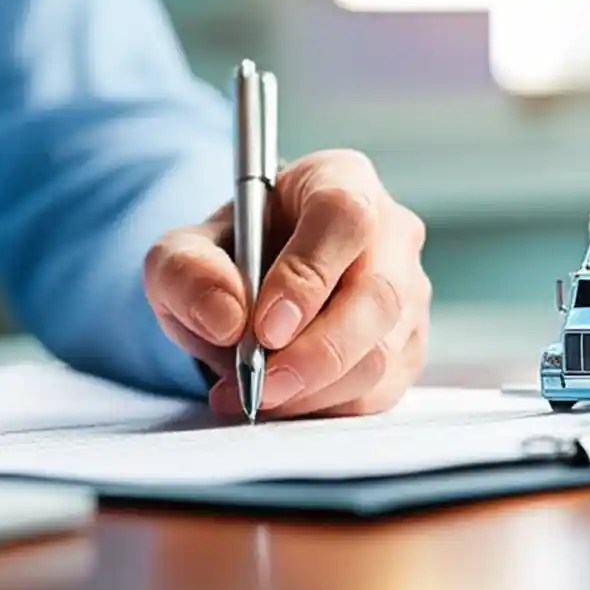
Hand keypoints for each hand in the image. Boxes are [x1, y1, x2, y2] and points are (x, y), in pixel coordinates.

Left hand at [145, 150, 430, 417]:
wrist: (248, 293)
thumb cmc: (225, 260)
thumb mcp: (180, 254)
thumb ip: (188, 272)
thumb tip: (227, 318)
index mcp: (340, 180)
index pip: (344, 217)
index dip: (308, 275)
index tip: (265, 327)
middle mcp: (390, 233)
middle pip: (378, 295)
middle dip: (316, 353)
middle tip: (261, 384)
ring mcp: (408, 295)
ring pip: (381, 354)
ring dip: (314, 390)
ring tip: (253, 394)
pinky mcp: (406, 350)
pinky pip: (378, 393)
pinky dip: (324, 409)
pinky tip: (280, 403)